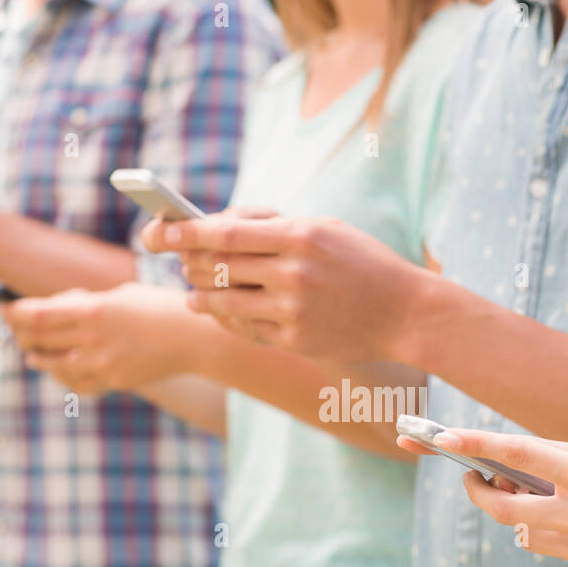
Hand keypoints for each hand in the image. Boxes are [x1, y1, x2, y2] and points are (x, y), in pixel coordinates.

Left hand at [0, 283, 200, 394]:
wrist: (193, 338)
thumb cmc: (156, 307)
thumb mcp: (119, 295)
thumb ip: (84, 304)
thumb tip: (54, 310)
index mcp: (94, 310)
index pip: (38, 315)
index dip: (14, 313)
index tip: (3, 309)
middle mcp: (94, 340)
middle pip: (40, 340)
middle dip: (21, 333)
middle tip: (13, 327)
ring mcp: (103, 365)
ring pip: (53, 366)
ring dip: (38, 357)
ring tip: (31, 352)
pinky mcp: (114, 381)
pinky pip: (77, 383)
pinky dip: (64, 376)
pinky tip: (60, 369)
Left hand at [141, 214, 423, 360]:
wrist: (407, 312)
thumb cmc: (363, 263)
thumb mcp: (325, 229)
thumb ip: (275, 226)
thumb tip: (218, 226)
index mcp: (301, 235)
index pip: (226, 233)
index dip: (185, 233)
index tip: (159, 231)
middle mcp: (294, 272)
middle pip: (219, 267)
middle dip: (190, 263)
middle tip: (177, 260)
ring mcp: (294, 310)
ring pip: (225, 302)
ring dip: (201, 296)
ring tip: (192, 291)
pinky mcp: (296, 340)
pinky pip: (247, 329)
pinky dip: (228, 320)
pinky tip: (221, 312)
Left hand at [420, 428, 567, 566]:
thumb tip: (566, 477)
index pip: (519, 456)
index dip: (477, 444)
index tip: (446, 438)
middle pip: (503, 510)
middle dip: (480, 492)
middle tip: (475, 478)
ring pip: (526, 534)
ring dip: (520, 514)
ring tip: (529, 495)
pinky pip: (565, 551)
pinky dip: (566, 535)